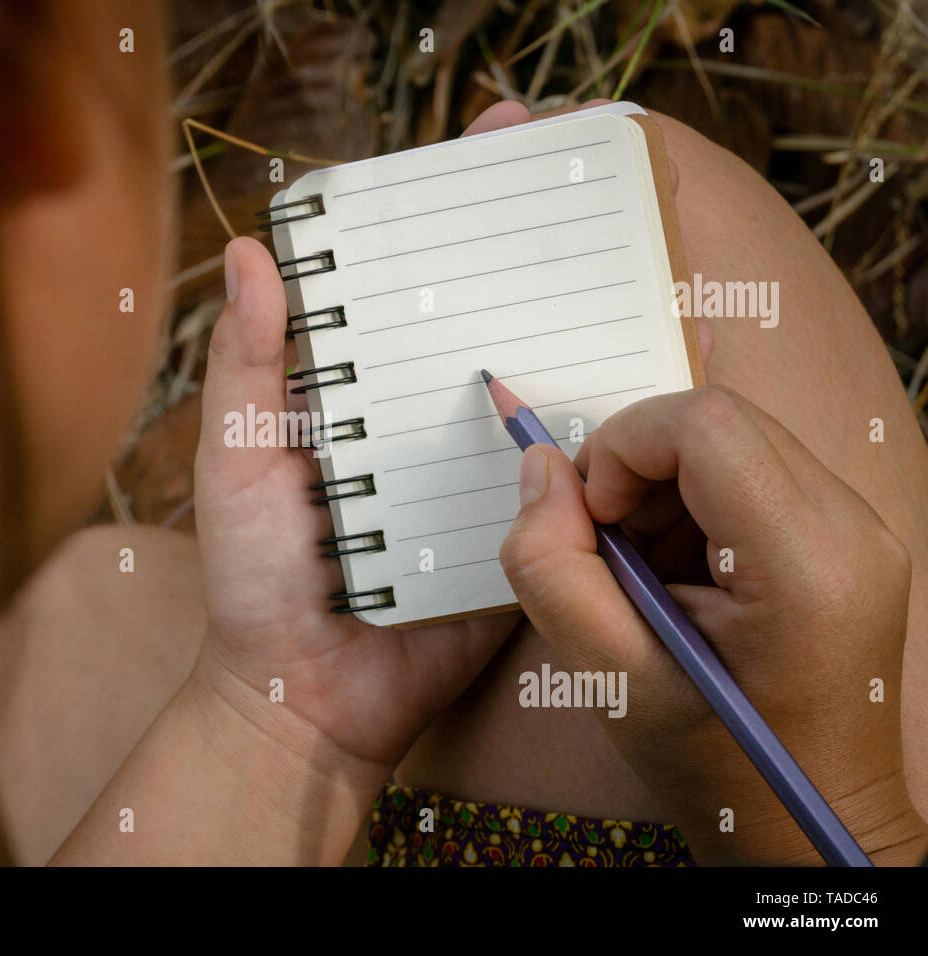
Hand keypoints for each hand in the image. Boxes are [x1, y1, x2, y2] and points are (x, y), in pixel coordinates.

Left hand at [189, 103, 568, 786]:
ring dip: (576, 343)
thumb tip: (248, 251)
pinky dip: (596, 445)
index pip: (405, 291)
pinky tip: (639, 390)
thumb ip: (246, 368)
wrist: (309, 699)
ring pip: (535, 398)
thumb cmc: (256, 578)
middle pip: (482, 330)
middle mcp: (423, 424)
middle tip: (578, 197)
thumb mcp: (235, 461)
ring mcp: (477, 478)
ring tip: (627, 272)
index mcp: (359, 394)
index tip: (491, 147)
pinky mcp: (518, 535)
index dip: (441, 223)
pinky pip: (565, 484)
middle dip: (526, 266)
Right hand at [498, 384, 927, 864]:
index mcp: (805, 566)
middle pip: (719, 422)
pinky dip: (696, 507)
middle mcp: (851, 530)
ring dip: (664, 490)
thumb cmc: (719, 764)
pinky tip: (684, 577)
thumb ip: (552, 566)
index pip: (706, 423)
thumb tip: (540, 471)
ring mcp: (860, 530)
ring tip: (650, 576)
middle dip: (638, 467)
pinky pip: (754, 473)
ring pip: (733, 441)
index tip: (594, 519)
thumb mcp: (609, 677)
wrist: (810, 824)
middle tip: (612, 549)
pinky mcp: (848, 538)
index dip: (623, 449)